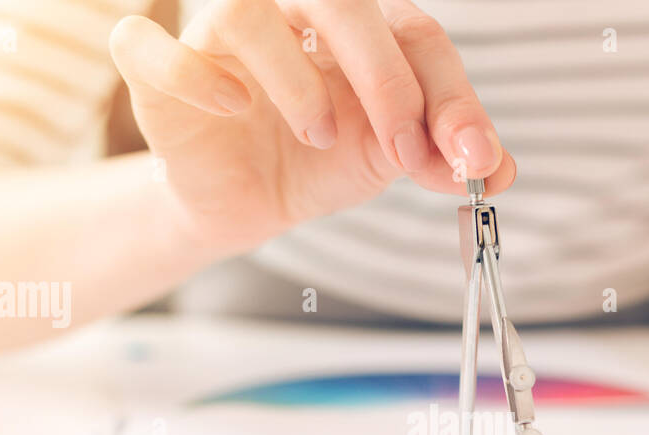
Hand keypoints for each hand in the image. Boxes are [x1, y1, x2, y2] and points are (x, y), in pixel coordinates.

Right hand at [109, 0, 514, 253]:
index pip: (413, 32)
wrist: (248, 203)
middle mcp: (289, 12)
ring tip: (320, 136)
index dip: (448, 94)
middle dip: (384, 78)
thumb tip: (495, 169)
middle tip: (404, 147)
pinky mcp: (160, 72)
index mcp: (356, 26)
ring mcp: (219, 34)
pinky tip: (232, 107)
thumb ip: (440, 156)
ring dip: (294, 79)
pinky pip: (153, 47)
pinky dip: (192, 74)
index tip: (470, 157)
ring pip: (245, 12)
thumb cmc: (316, 161)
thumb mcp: (387, 160)